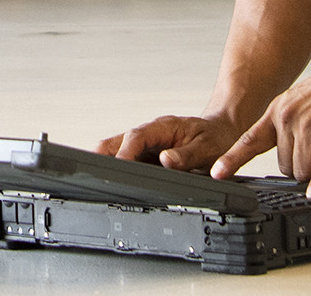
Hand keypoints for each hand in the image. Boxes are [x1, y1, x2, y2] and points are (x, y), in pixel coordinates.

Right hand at [95, 113, 242, 173]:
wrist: (221, 131)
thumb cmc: (215, 138)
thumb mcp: (207, 148)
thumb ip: (187, 155)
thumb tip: (167, 161)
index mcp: (163, 127)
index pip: (136, 136)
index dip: (125, 152)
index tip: (118, 166)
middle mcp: (150, 133)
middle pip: (116, 140)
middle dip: (101, 154)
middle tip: (88, 172)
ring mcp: (146, 144)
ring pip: (116, 149)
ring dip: (106, 161)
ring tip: (96, 182)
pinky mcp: (146, 154)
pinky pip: (126, 158)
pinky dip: (116, 168)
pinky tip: (112, 182)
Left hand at [215, 53, 310, 196]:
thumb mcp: (309, 107)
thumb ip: (306, 137)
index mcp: (278, 110)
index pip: (249, 139)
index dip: (233, 159)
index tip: (217, 173)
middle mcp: (288, 117)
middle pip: (284, 166)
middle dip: (302, 170)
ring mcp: (308, 125)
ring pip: (302, 170)